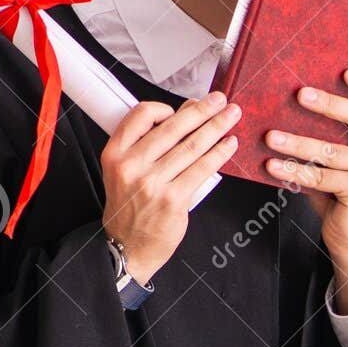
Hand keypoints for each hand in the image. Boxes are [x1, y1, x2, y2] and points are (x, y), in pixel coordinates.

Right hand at [101, 91, 239, 283]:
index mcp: (115, 153)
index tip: (182, 108)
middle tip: (220, 100)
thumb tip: (185, 115)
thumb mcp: (124, 170)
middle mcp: (131, 166)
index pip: (140, 115)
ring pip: (192, 146)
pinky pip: (202, 168)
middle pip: (173, 127)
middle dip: (202, 110)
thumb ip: (148, 144)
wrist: (127, 246)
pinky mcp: (174, 199)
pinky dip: (220, 153)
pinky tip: (229, 144)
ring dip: (217, 127)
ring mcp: (153, 183)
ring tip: (232, 116)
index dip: (164, 107)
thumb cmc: (130, 207)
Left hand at [265, 68, 347, 310]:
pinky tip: (272, 165)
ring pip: (331, 151)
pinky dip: (293, 171)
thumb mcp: (343, 159)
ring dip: (297, 143)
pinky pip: (321, 177)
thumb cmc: (343, 191)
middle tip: (299, 94)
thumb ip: (332, 135)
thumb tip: (291, 104)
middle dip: (328, 104)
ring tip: (269, 136)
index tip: (346, 71)